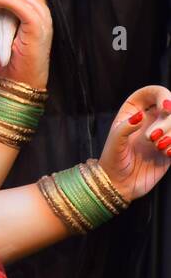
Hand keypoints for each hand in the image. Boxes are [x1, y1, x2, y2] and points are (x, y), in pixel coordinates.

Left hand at [100, 86, 170, 200]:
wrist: (120, 184)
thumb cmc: (112, 161)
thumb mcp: (115, 143)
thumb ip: (125, 128)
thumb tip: (142, 116)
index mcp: (134, 112)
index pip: (152, 93)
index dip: (163, 95)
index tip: (166, 107)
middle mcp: (150, 119)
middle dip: (168, 121)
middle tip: (152, 137)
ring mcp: (162, 133)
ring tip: (158, 146)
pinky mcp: (170, 148)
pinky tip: (166, 153)